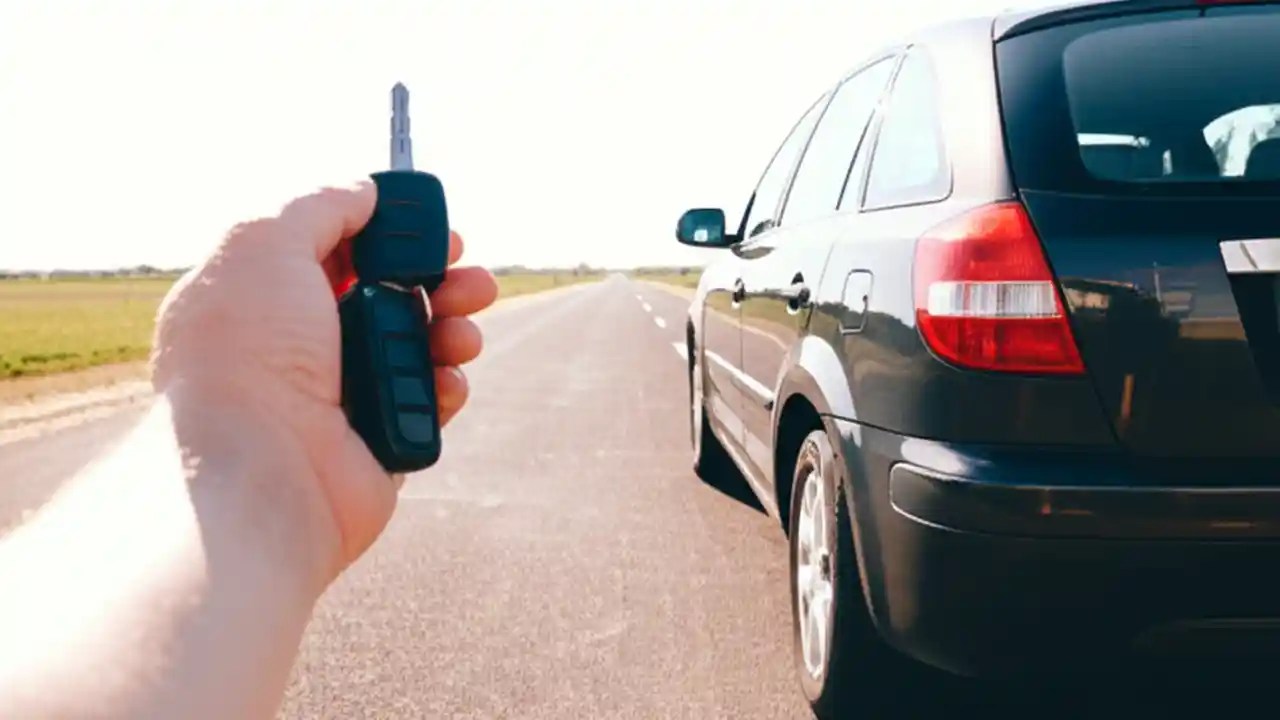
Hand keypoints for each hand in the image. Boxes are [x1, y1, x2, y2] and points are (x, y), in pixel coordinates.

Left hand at [150, 181, 496, 584]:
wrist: (263, 471)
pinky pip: (431, 400)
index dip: (387, 231)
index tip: (430, 225)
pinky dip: (447, 384)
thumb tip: (363, 192)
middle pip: (390, 294)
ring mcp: (343, 396)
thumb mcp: (265, 244)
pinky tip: (447, 378)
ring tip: (463, 330)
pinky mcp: (382, 439)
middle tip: (467, 273)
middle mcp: (299, 346)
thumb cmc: (248, 356)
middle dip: (439, 276)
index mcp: (263, 298)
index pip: (335, 250)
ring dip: (453, 326)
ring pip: (419, 344)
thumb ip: (318, 205)